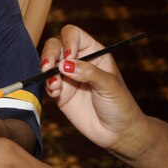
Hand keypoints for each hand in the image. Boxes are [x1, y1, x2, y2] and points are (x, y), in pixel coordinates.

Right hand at [40, 25, 146, 153]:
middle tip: (48, 67)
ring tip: (55, 85)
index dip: (68, 41)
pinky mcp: (60, 93)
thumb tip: (64, 64)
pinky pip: (47, 83)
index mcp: (94, 52)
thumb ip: (88, 72)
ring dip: (47, 71)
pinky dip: (48, 86)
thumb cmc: (120, 105)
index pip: (74, 34)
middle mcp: (78, 61)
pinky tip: (56, 94)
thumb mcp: (109, 86)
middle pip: (56, 45)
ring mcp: (67, 77)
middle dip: (50, 54)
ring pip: (49, 63)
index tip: (69, 56)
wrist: (117, 133)